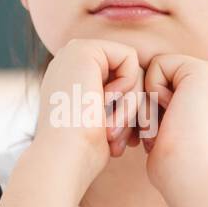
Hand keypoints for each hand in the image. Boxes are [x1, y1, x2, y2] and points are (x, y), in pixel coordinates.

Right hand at [30, 38, 145, 195]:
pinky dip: (128, 87)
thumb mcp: (105, 124)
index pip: (123, 82)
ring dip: (130, 104)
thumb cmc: (84, 153)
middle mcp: (70, 61)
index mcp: (72, 78)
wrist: (63, 158)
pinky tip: (105, 104)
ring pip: (132, 69)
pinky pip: (130, 59)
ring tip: (111, 129)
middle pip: (129, 74)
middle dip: (131, 107)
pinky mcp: (83, 49)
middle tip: (115, 135)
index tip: (115, 136)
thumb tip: (143, 96)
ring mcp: (73, 52)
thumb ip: (118, 103)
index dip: (128, 110)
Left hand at [131, 53, 207, 199]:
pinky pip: (158, 65)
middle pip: (160, 79)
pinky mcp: (203, 70)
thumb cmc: (175, 171)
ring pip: (157, 72)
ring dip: (150, 103)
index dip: (152, 111)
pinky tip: (170, 113)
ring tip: (166, 127)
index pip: (164, 89)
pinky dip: (152, 91)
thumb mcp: (168, 139)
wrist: (194, 177)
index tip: (163, 136)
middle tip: (162, 133)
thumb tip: (146, 111)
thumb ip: (163, 118)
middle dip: (150, 105)